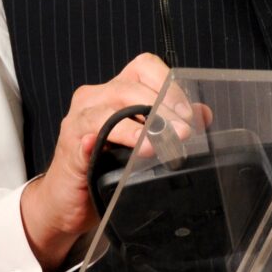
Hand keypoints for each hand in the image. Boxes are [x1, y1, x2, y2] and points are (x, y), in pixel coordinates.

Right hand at [20, 53, 205, 271]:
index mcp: (116, 91)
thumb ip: (171, 125)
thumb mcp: (143, 144)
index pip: (145, 67)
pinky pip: (89, 136)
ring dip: (139, 127)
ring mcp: (79, 119)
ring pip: (109, 110)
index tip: (188, 113)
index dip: (169, 85)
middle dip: (161, 109)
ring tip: (158, 144)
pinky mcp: (70, 146)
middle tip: (182, 133)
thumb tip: (203, 114)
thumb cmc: (106, 169)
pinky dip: (107, 140)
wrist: (68, 203)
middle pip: (130, 87)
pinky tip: (123, 149)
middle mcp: (95, 98)